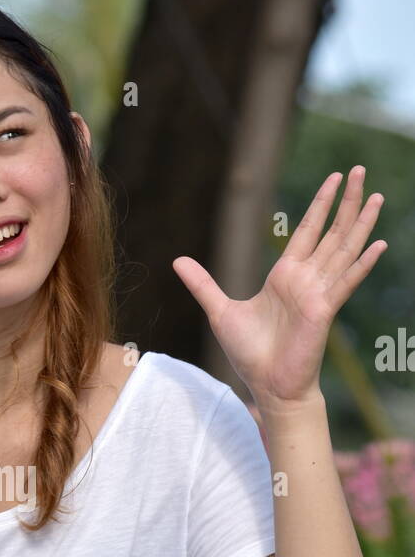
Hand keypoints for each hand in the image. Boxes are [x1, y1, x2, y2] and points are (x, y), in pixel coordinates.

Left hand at [171, 166, 386, 407]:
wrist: (267, 386)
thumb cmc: (250, 354)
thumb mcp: (220, 311)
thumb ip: (203, 284)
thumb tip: (177, 261)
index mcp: (286, 276)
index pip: (308, 231)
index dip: (320, 205)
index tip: (333, 180)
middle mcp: (307, 280)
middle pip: (331, 232)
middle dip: (344, 201)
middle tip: (358, 169)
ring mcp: (319, 293)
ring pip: (344, 250)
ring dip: (360, 223)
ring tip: (375, 196)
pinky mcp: (324, 310)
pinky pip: (346, 282)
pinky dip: (362, 264)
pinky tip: (379, 244)